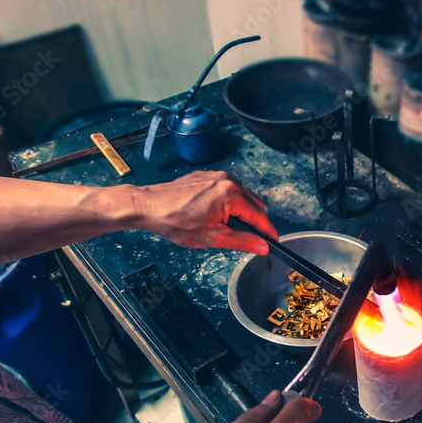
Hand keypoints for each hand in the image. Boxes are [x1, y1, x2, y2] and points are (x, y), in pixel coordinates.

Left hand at [135, 170, 278, 253]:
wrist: (147, 206)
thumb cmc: (174, 220)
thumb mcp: (211, 238)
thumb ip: (242, 242)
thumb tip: (262, 246)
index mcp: (230, 194)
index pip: (258, 216)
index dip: (267, 232)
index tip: (274, 242)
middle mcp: (225, 180)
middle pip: (253, 204)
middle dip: (253, 222)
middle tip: (250, 240)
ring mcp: (214, 176)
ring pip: (240, 197)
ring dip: (239, 212)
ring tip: (226, 229)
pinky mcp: (204, 177)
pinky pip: (225, 190)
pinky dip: (227, 204)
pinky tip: (214, 216)